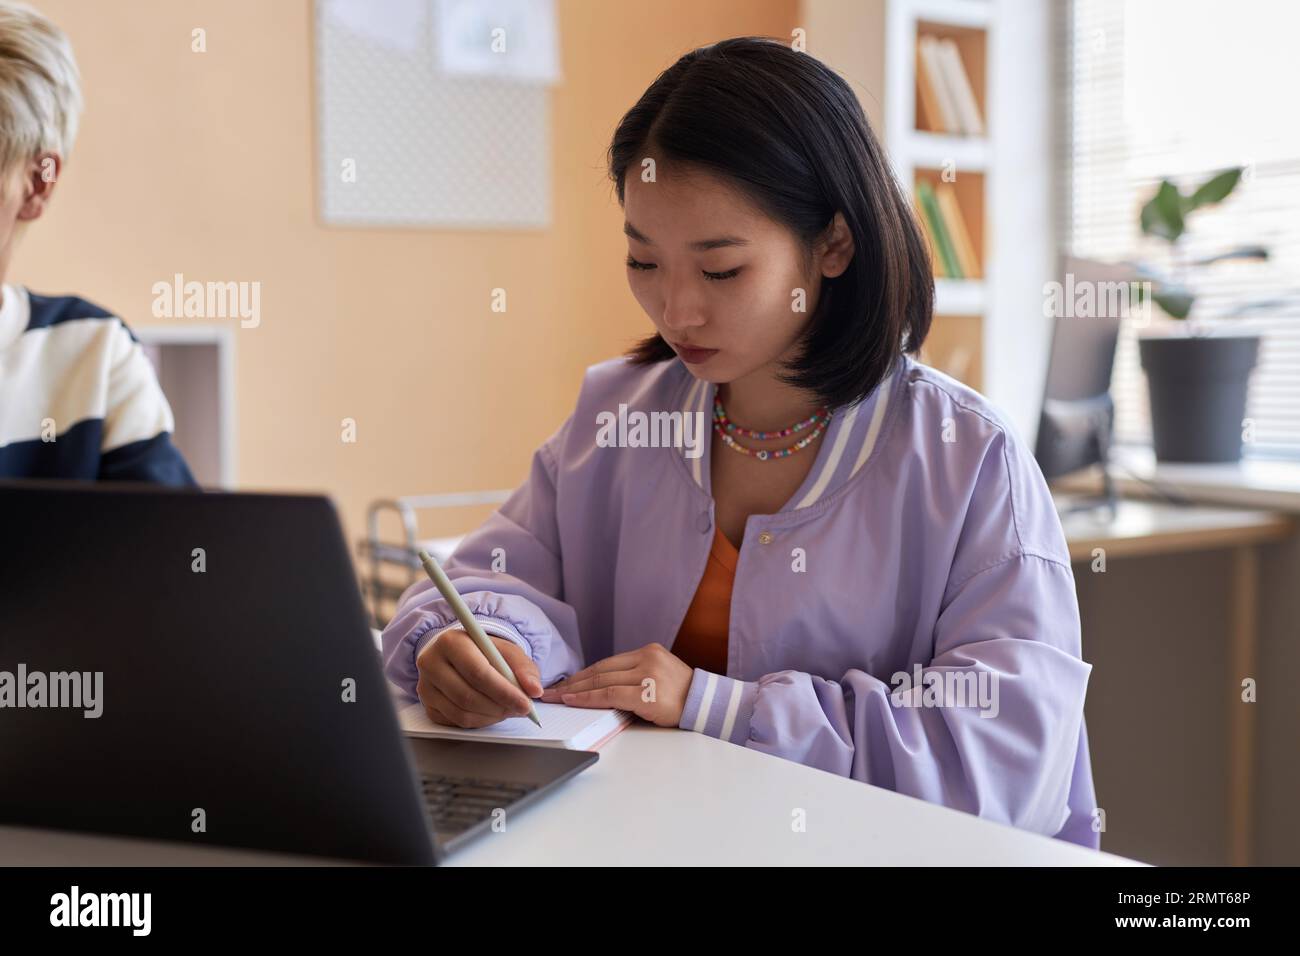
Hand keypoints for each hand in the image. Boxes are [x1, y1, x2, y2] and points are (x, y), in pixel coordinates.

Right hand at [415, 629, 541, 728]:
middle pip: (467, 696)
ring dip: (491, 717)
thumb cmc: (484, 652)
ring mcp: (425, 686)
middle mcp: (431, 663)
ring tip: (508, 709)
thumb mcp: (506, 651)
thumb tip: (534, 690)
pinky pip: (455, 722)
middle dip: (499, 707)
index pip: (478, 673)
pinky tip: (491, 712)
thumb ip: (523, 668)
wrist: (460, 655)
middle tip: (520, 709)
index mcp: (450, 642)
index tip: (526, 704)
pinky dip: (479, 722)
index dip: (504, 692)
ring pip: (461, 713)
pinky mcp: (427, 705)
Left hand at [539, 642, 692, 726]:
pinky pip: (609, 695)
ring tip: (556, 698)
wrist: (707, 706)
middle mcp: (647, 658)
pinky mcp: (647, 694)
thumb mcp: (659, 676)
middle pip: (600, 670)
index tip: (564, 683)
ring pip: (601, 681)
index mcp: (649, 651)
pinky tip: (573, 701)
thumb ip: (634, 676)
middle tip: (551, 691)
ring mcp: (647, 675)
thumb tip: (599, 688)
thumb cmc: (681, 697)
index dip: (582, 674)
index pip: (607, 663)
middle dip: (573, 682)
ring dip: (574, 691)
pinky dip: (588, 698)